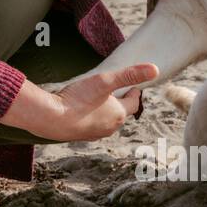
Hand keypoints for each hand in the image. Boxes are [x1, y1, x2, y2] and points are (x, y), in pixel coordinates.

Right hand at [34, 63, 158, 141]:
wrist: (51, 119)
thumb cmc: (78, 99)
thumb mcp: (105, 81)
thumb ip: (129, 74)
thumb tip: (155, 70)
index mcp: (119, 114)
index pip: (134, 104)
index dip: (134, 93)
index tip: (133, 86)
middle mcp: (110, 127)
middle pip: (121, 114)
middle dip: (121, 103)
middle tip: (116, 91)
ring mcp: (95, 134)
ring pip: (106, 121)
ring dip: (106, 111)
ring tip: (99, 99)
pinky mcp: (80, 136)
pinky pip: (92, 125)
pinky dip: (92, 117)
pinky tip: (83, 110)